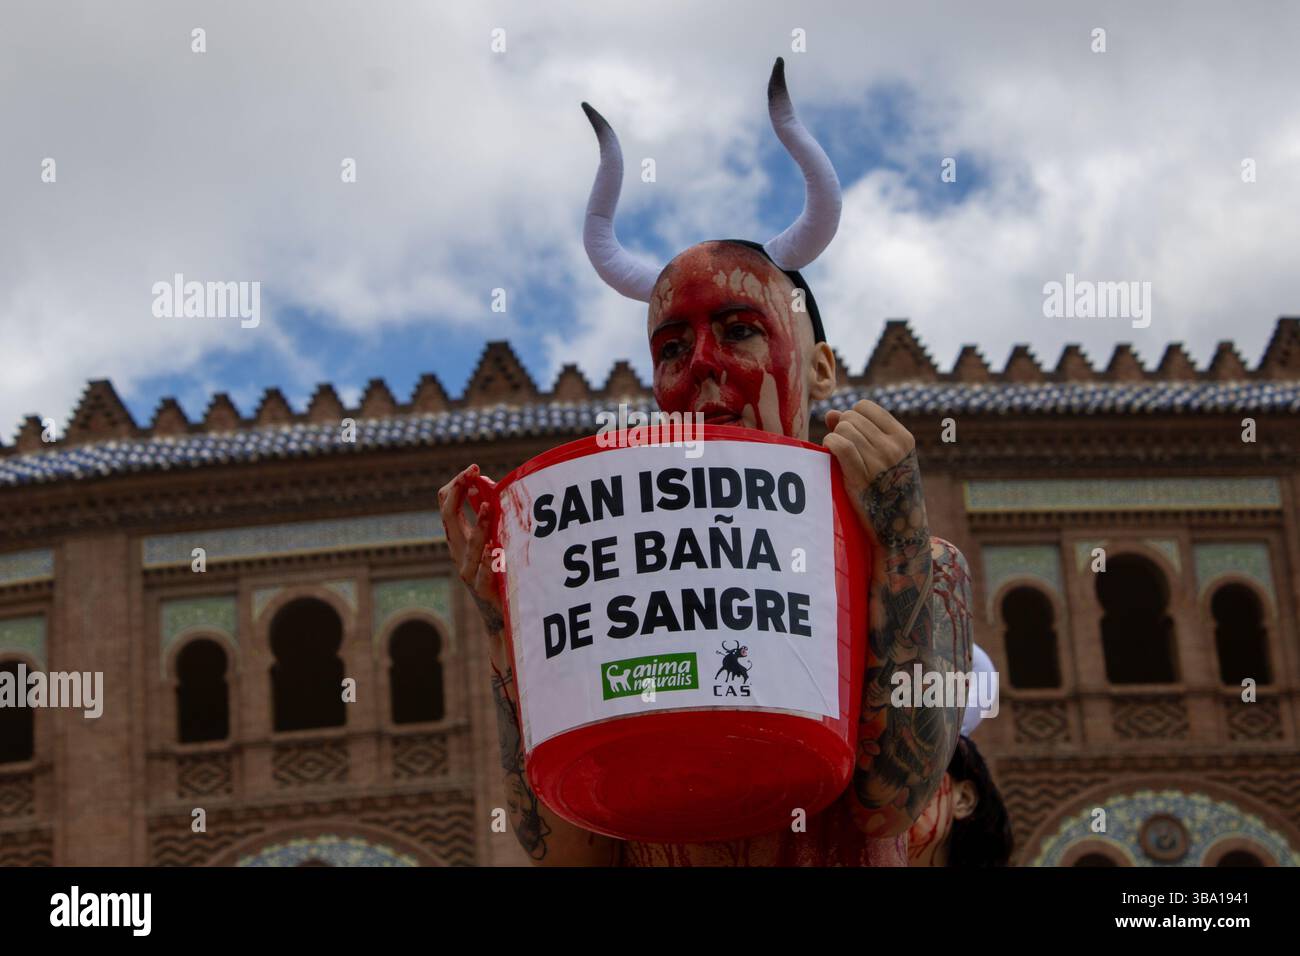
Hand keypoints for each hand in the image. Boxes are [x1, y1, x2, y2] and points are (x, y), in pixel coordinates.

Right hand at [438, 464, 504, 635]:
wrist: (500, 612)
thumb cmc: (497, 571)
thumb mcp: (488, 539)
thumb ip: (484, 517)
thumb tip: (481, 485)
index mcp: (458, 537)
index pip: (446, 504)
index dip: (456, 484)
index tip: (473, 468)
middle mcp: (458, 551)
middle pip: (448, 516)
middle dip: (458, 491)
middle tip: (471, 473)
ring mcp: (468, 569)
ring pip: (469, 544)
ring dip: (478, 524)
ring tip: (486, 508)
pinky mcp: (482, 587)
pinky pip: (483, 572)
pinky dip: (489, 559)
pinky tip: (494, 548)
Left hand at [822, 400, 927, 556]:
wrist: (900, 532)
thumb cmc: (890, 492)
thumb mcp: (888, 459)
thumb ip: (861, 431)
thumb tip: (832, 413)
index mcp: (904, 439)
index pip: (866, 407)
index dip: (852, 417)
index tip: (852, 436)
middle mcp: (893, 448)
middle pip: (851, 417)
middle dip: (841, 430)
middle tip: (845, 451)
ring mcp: (878, 462)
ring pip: (843, 429)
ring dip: (834, 439)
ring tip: (840, 457)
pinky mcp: (860, 477)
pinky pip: (838, 445)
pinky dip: (829, 444)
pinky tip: (830, 454)